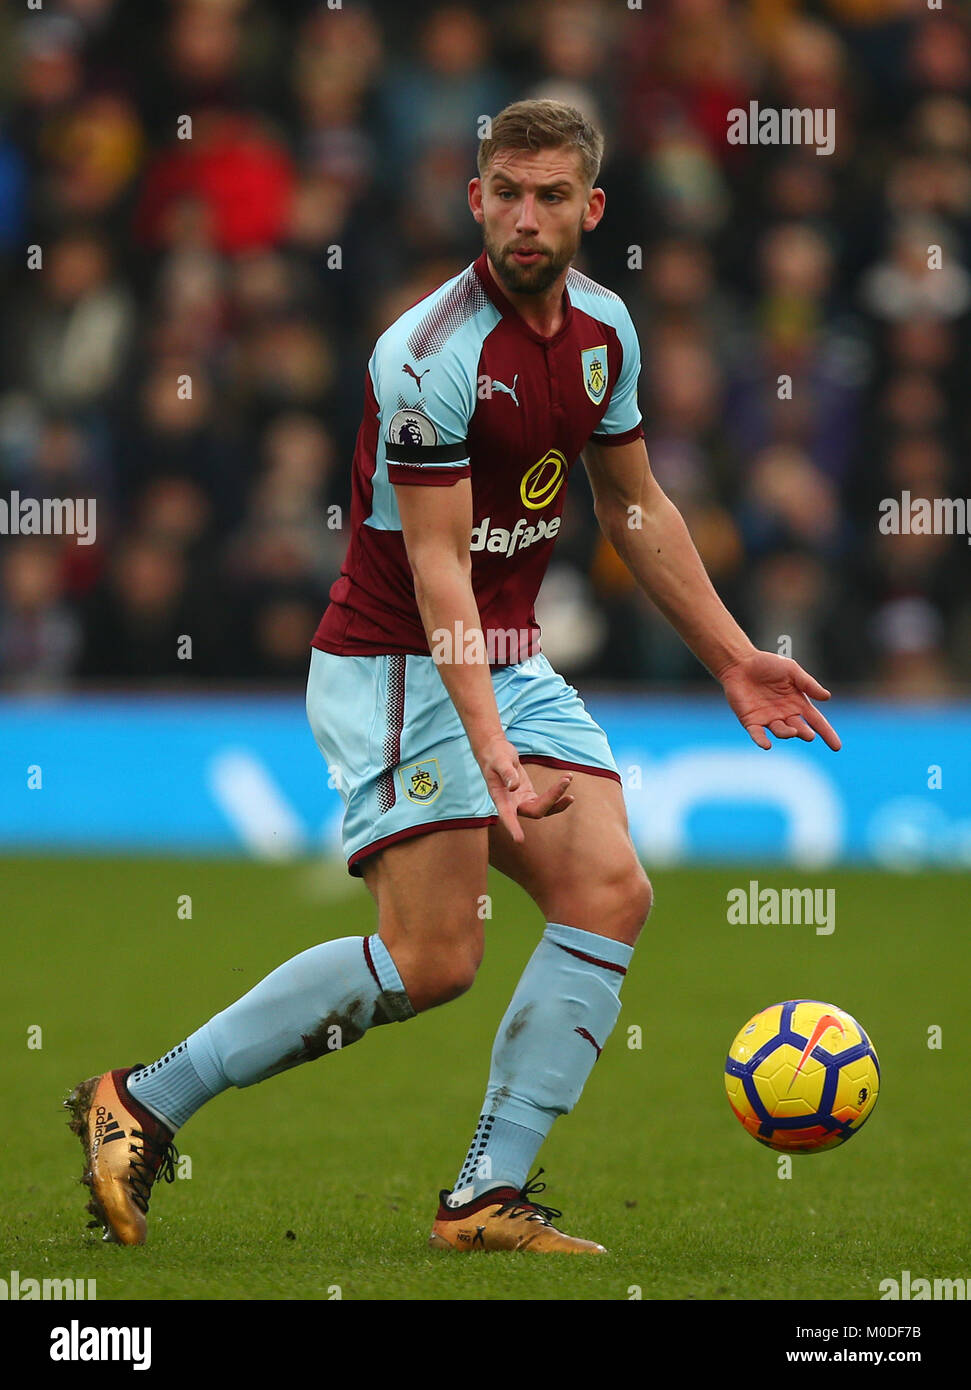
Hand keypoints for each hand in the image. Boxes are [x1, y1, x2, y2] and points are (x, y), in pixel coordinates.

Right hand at [478, 735, 573, 841]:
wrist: (495, 752)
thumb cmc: (494, 756)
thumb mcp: (500, 761)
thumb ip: (507, 774)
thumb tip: (514, 787)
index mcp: (500, 798)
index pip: (507, 816)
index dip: (513, 828)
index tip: (519, 840)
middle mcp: (512, 804)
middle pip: (535, 811)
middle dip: (552, 799)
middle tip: (565, 780)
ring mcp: (522, 801)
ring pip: (543, 808)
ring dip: (558, 797)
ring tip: (568, 779)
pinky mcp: (529, 796)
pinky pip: (546, 801)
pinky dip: (557, 792)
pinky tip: (566, 780)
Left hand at [717, 650, 840, 751]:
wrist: (740, 662)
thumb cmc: (767, 664)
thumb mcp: (791, 670)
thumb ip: (808, 684)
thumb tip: (827, 697)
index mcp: (798, 703)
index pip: (816, 721)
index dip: (827, 733)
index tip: (837, 747)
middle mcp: (785, 714)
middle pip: (800, 729)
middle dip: (805, 733)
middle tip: (808, 735)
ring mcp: (768, 719)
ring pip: (781, 732)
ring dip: (787, 733)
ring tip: (792, 731)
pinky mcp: (751, 721)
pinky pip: (758, 734)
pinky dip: (761, 741)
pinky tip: (767, 745)